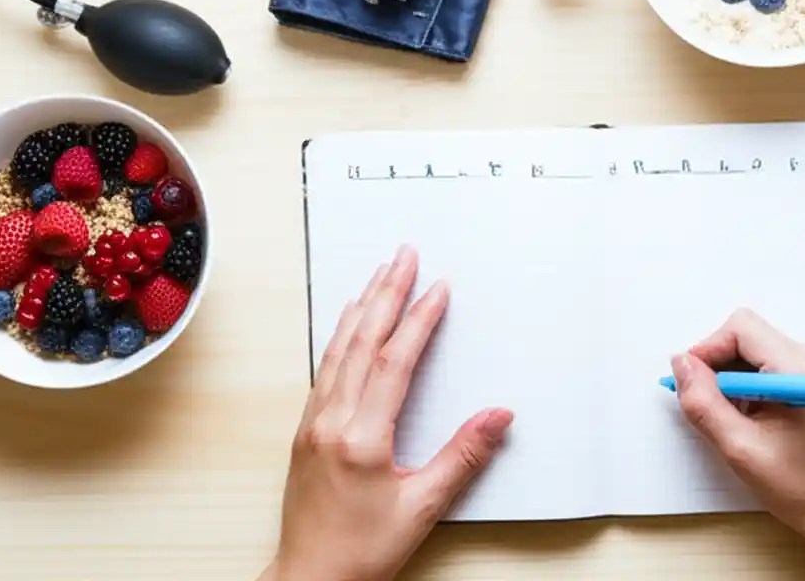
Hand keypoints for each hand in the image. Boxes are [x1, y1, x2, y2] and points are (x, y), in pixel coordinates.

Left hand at [261, 246, 513, 580]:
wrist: (309, 580)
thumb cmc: (360, 552)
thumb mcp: (422, 507)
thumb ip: (462, 457)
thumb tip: (498, 417)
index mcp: (360, 438)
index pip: (394, 362)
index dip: (419, 321)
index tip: (438, 288)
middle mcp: (331, 422)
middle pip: (362, 342)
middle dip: (387, 293)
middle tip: (404, 256)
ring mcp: (313, 424)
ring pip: (338, 350)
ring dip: (361, 308)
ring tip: (380, 275)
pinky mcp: (306, 432)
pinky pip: (325, 368)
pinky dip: (341, 337)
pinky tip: (349, 325)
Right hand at [671, 309, 804, 580]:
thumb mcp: (742, 450)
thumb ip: (704, 403)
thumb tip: (682, 364)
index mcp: (804, 371)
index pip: (743, 328)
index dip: (708, 349)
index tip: (692, 382)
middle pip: (753, 337)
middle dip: (722, 366)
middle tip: (711, 409)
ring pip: (763, 352)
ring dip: (740, 380)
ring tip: (740, 422)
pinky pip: (780, 366)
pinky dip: (758, 386)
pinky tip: (760, 421)